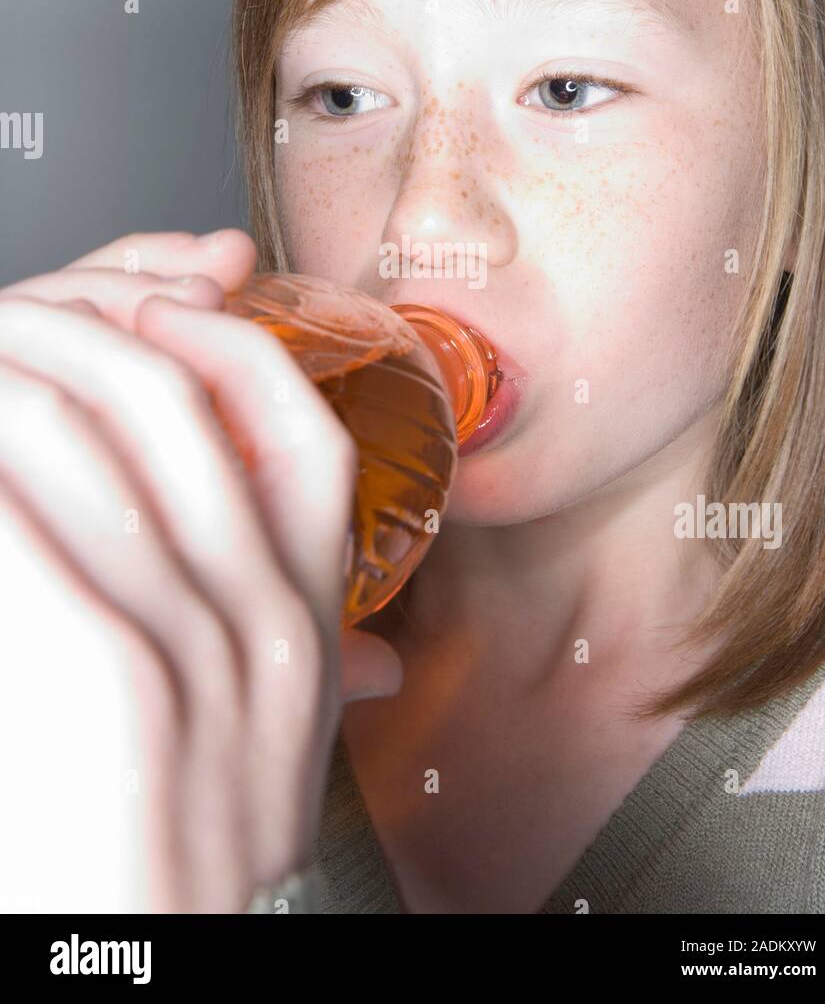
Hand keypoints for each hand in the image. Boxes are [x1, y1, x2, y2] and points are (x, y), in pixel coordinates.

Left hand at [0, 232, 402, 911]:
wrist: (149, 975)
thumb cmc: (183, 869)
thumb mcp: (284, 768)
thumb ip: (325, 691)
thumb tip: (374, 665)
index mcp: (314, 624)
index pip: (303, 438)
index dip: (234, 346)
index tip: (173, 302)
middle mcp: (271, 621)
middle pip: (177, 405)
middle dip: (83, 327)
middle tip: (14, 314)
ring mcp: (198, 648)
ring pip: (93, 438)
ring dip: (12, 375)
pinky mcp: (112, 683)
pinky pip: (31, 523)